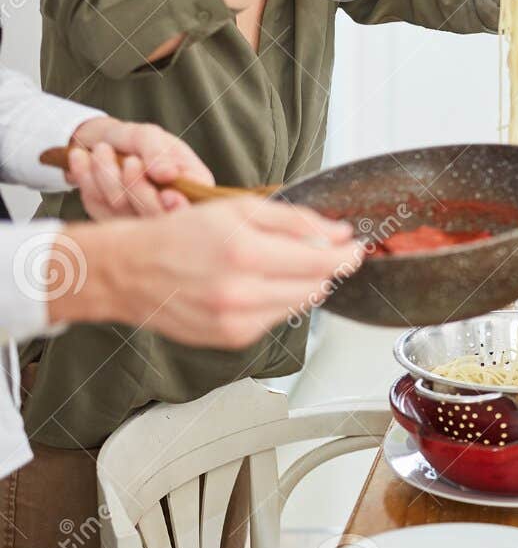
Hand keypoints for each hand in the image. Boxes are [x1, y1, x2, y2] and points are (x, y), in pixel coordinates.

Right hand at [51, 198, 367, 348]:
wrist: (131, 271)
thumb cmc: (181, 235)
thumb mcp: (239, 209)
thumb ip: (295, 221)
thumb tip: (338, 233)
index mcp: (245, 253)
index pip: (320, 261)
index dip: (346, 254)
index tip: (356, 248)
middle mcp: (241, 292)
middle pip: (315, 285)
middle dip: (326, 268)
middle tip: (323, 252)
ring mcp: (236, 320)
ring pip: (299, 304)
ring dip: (303, 284)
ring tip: (280, 265)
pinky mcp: (232, 338)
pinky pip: (276, 319)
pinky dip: (278, 301)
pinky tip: (259, 285)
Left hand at [65, 117, 214, 217]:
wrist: (102, 142)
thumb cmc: (133, 139)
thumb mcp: (148, 135)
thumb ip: (158, 152)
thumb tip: (168, 174)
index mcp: (192, 186)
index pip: (191, 209)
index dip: (179, 209)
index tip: (166, 193)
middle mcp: (168, 208)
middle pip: (152, 215)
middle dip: (134, 184)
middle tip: (129, 159)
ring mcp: (138, 219)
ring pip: (120, 210)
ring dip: (105, 175)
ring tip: (101, 149)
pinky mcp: (110, 221)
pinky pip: (95, 207)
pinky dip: (86, 180)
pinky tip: (82, 161)